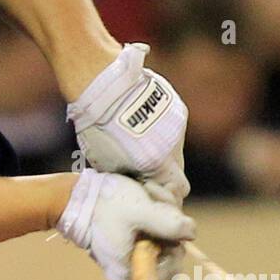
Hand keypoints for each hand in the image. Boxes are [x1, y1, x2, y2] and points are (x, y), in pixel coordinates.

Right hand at [56, 170, 195, 279]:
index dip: (175, 238)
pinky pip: (150, 231)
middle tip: (153, 196)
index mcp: (132, 272)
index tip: (160, 214)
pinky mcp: (126, 242)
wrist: (74, 195)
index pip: (174, 264)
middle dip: (168, 220)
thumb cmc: (104, 205)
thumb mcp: (140, 212)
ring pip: (162, 236)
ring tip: (147, 191)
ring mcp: (129, 256)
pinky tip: (145, 194)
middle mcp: (131, 270)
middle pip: (169, 248)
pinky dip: (153, 212)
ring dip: (162, 210)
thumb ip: (170, 224)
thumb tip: (192, 233)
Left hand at [67, 44, 190, 202]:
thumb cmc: (100, 127)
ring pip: (176, 148)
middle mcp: (173, 144)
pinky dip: (162, 132)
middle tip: (144, 172)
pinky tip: (141, 124)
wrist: (105, 84)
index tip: (150, 190)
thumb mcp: (108, 163)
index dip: (166, 195)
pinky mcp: (177, 107)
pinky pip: (173, 128)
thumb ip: (130, 177)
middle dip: (165, 176)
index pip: (178, 191)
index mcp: (158, 161)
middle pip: (179, 171)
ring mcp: (177, 124)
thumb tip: (137, 186)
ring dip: (162, 151)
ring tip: (137, 142)